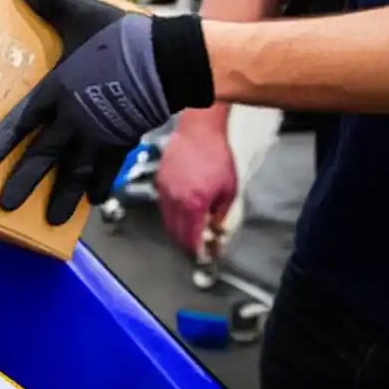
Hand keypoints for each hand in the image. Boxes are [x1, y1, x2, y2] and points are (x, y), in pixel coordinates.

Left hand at [0, 0, 214, 224]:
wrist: (170, 58)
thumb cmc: (121, 36)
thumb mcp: (78, 13)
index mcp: (57, 91)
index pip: (21, 123)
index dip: (1, 143)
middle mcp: (74, 119)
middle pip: (43, 156)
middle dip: (24, 182)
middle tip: (6, 205)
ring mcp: (100, 133)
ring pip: (75, 172)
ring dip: (61, 196)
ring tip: (50, 220)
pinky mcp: (125, 138)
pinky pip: (109, 169)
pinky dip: (100, 186)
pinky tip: (92, 203)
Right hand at [157, 113, 236, 253]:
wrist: (198, 132)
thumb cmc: (217, 157)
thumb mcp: (229, 189)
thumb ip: (221, 213)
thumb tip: (215, 228)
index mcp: (193, 204)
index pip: (189, 236)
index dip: (194, 250)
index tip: (201, 256)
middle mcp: (174, 200)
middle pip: (174, 232)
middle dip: (184, 243)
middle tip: (194, 247)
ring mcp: (163, 191)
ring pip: (166, 219)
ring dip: (177, 228)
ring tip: (189, 230)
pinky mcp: (159, 181)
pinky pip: (163, 205)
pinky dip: (171, 213)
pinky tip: (182, 211)